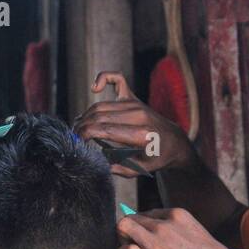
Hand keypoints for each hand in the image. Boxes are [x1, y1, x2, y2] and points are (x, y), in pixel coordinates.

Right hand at [74, 71, 196, 176]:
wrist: (174, 142)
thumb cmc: (156, 158)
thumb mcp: (138, 170)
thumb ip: (116, 168)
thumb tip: (94, 160)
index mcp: (141, 135)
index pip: (104, 130)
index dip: (85, 135)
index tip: (77, 143)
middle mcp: (138, 115)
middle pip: (99, 117)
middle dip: (82, 127)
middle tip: (75, 138)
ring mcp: (135, 104)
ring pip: (101, 106)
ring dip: (86, 116)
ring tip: (80, 128)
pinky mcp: (133, 97)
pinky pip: (117, 78)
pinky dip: (103, 78)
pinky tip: (95, 88)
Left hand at [117, 208, 228, 248]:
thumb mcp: (194, 232)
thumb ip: (176, 230)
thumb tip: (158, 236)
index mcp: (176, 214)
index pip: (146, 213)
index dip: (141, 228)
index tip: (144, 241)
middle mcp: (163, 225)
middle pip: (130, 218)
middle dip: (127, 232)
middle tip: (132, 247)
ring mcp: (156, 242)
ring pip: (123, 227)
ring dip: (121, 240)